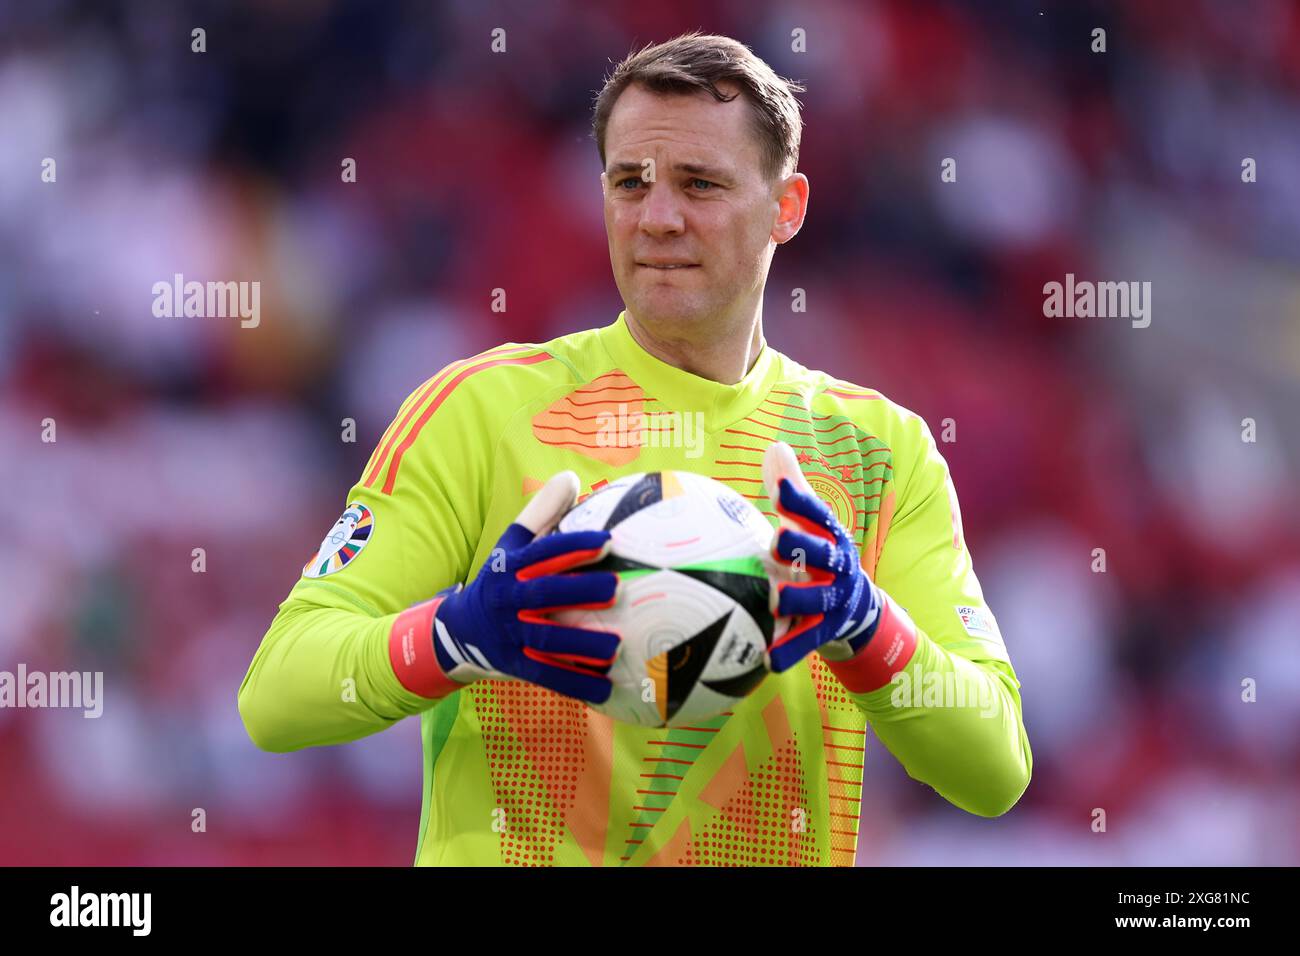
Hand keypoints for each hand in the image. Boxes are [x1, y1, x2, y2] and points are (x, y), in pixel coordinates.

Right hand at [431, 471, 620, 702]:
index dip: (574, 545)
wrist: (459, 629)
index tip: (608, 540)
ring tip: (616, 645)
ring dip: (581, 644)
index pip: (543, 552)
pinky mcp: (516, 664)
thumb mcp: (511, 544)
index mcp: (511, 566)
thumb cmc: (500, 579)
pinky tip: (605, 689)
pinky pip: (548, 675)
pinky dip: (575, 684)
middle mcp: (508, 599)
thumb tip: (571, 477)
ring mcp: (511, 634)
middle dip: (579, 591)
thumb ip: (541, 512)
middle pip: (543, 593)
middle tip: (617, 587)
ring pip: (546, 640)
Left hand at [762, 442, 881, 673]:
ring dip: (796, 599)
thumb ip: (791, 487)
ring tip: (773, 599)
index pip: (817, 514)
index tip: (778, 489)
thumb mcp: (809, 522)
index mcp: (831, 535)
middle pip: (824, 555)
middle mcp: (838, 566)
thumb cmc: (817, 553)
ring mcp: (834, 600)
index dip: (800, 502)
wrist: (853, 604)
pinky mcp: (825, 631)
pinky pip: (807, 641)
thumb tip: (775, 447)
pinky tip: (767, 659)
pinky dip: (789, 651)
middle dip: (802, 548)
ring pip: (817, 600)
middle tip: (776, 542)